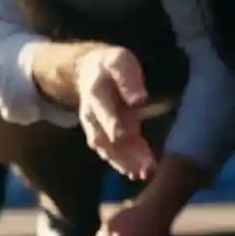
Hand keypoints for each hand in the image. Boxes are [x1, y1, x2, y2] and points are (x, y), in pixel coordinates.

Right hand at [76, 46, 155, 179]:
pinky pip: (113, 153)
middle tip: (145, 167)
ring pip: (110, 149)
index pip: (103, 110)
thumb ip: (127, 79)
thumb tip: (139, 100)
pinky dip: (124, 164)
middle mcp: (92, 115)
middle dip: (125, 153)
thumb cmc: (109, 66)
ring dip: (126, 163)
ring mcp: (96, 128)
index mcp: (96, 94)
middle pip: (107, 137)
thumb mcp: (119, 61)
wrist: (89, 72)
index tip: (122, 136)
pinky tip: (137, 174)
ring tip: (144, 174)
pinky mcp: (104, 137)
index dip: (112, 123)